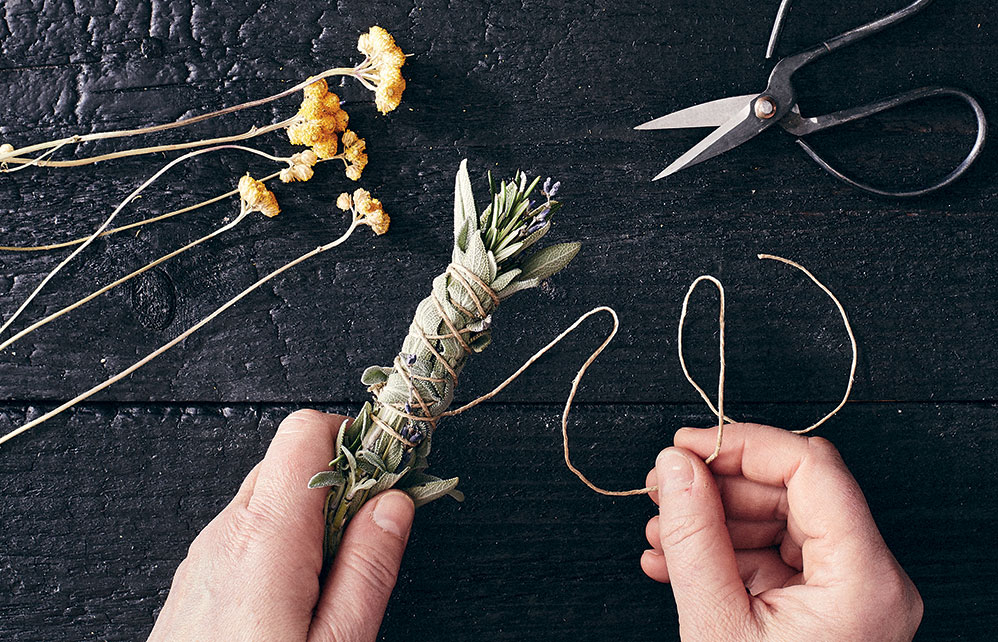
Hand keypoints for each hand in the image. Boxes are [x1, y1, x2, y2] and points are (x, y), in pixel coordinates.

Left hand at [149, 409, 414, 641]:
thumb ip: (369, 565)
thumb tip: (395, 502)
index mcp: (264, 539)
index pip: (305, 433)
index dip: (357, 441)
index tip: (392, 473)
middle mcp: (224, 534)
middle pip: (288, 460)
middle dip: (341, 482)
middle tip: (374, 531)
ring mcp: (203, 556)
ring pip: (267, 497)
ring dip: (312, 516)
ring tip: (338, 577)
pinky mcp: (196, 580)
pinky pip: (244, 533)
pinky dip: (281, 541)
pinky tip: (298, 596)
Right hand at [641, 423, 921, 641]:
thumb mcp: (716, 625)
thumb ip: (694, 536)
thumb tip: (675, 466)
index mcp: (865, 580)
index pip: (810, 467)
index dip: (742, 444)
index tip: (686, 445)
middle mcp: (872, 580)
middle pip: (792, 492)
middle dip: (718, 487)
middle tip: (663, 490)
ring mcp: (851, 595)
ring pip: (779, 522)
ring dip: (714, 522)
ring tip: (661, 538)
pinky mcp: (826, 610)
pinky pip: (776, 558)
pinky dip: (725, 553)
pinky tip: (678, 563)